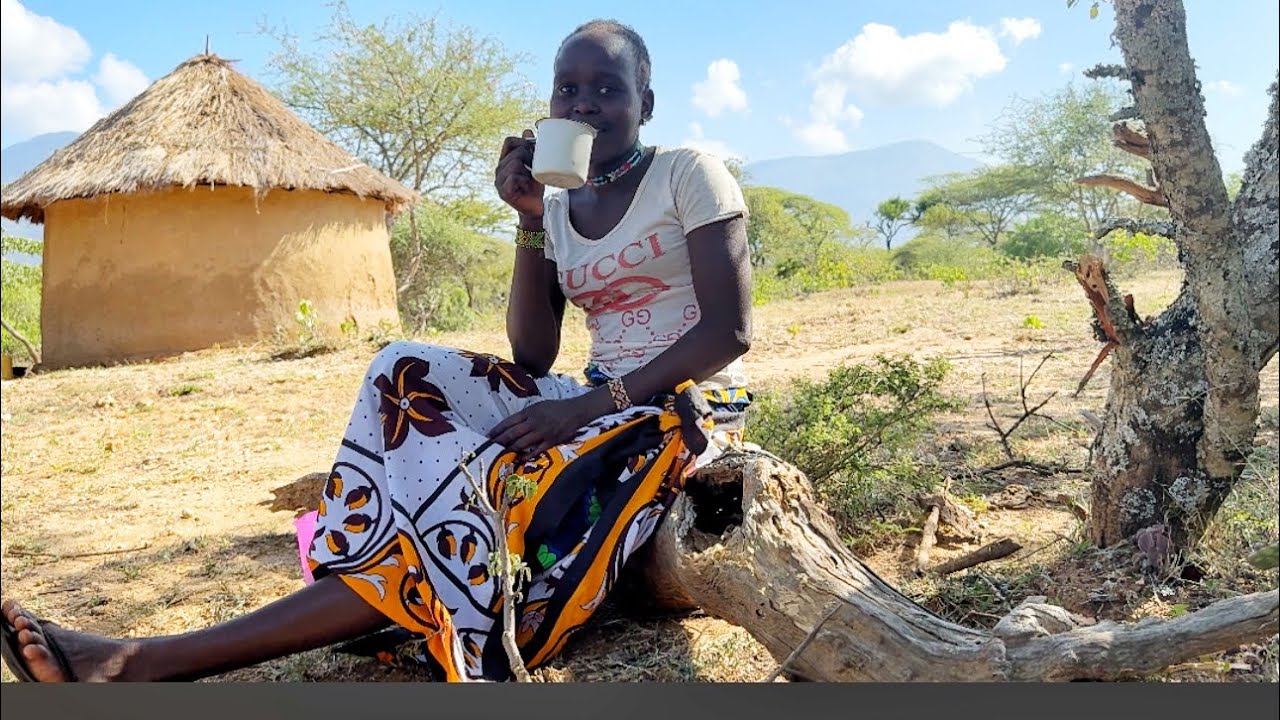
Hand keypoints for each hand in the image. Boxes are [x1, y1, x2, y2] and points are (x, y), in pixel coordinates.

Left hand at [488, 394, 603, 461]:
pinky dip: (527, 455)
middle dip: (500, 441)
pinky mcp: (551, 441)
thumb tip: (511, 424)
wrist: (575, 411)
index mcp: (529, 412)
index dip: (497, 429)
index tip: (488, 436)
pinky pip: (536, 450)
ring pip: (522, 443)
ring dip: (510, 450)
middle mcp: (533, 422)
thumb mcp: (538, 406)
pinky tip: (519, 460)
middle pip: (512, 433)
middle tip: (489, 448)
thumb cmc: (555, 408)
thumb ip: (525, 415)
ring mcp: (542, 432)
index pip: (509, 421)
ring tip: (501, 455)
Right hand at [495, 130, 544, 220]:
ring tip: (532, 179)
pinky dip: (523, 180)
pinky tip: (527, 185)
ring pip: (515, 163)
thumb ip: (530, 149)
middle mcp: (499, 169)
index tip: (534, 152)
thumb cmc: (534, 186)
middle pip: (515, 152)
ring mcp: (499, 181)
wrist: (534, 209)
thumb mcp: (534, 165)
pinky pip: (513, 177)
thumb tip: (528, 130)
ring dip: (528, 170)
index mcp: (505, 160)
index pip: (509, 141)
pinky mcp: (503, 192)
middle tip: (536, 169)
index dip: (523, 142)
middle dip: (529, 158)